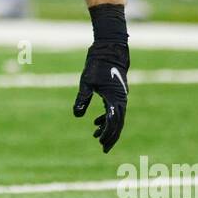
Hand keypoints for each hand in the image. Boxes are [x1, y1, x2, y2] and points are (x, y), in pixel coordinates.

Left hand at [73, 4, 128, 153]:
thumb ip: (82, 98)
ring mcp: (120, 97)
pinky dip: (106, 118)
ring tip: (96, 137)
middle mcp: (120, 100)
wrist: (110, 49)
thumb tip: (77, 115)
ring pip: (116, 118)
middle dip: (111, 137)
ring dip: (108, 128)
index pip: (113, 122)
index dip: (107, 134)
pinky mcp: (117, 93)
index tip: (100, 143)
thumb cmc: (98, 63)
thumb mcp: (86, 81)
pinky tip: (95, 122)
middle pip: (118, 124)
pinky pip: (114, 110)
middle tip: (103, 149)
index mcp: (114, 98)